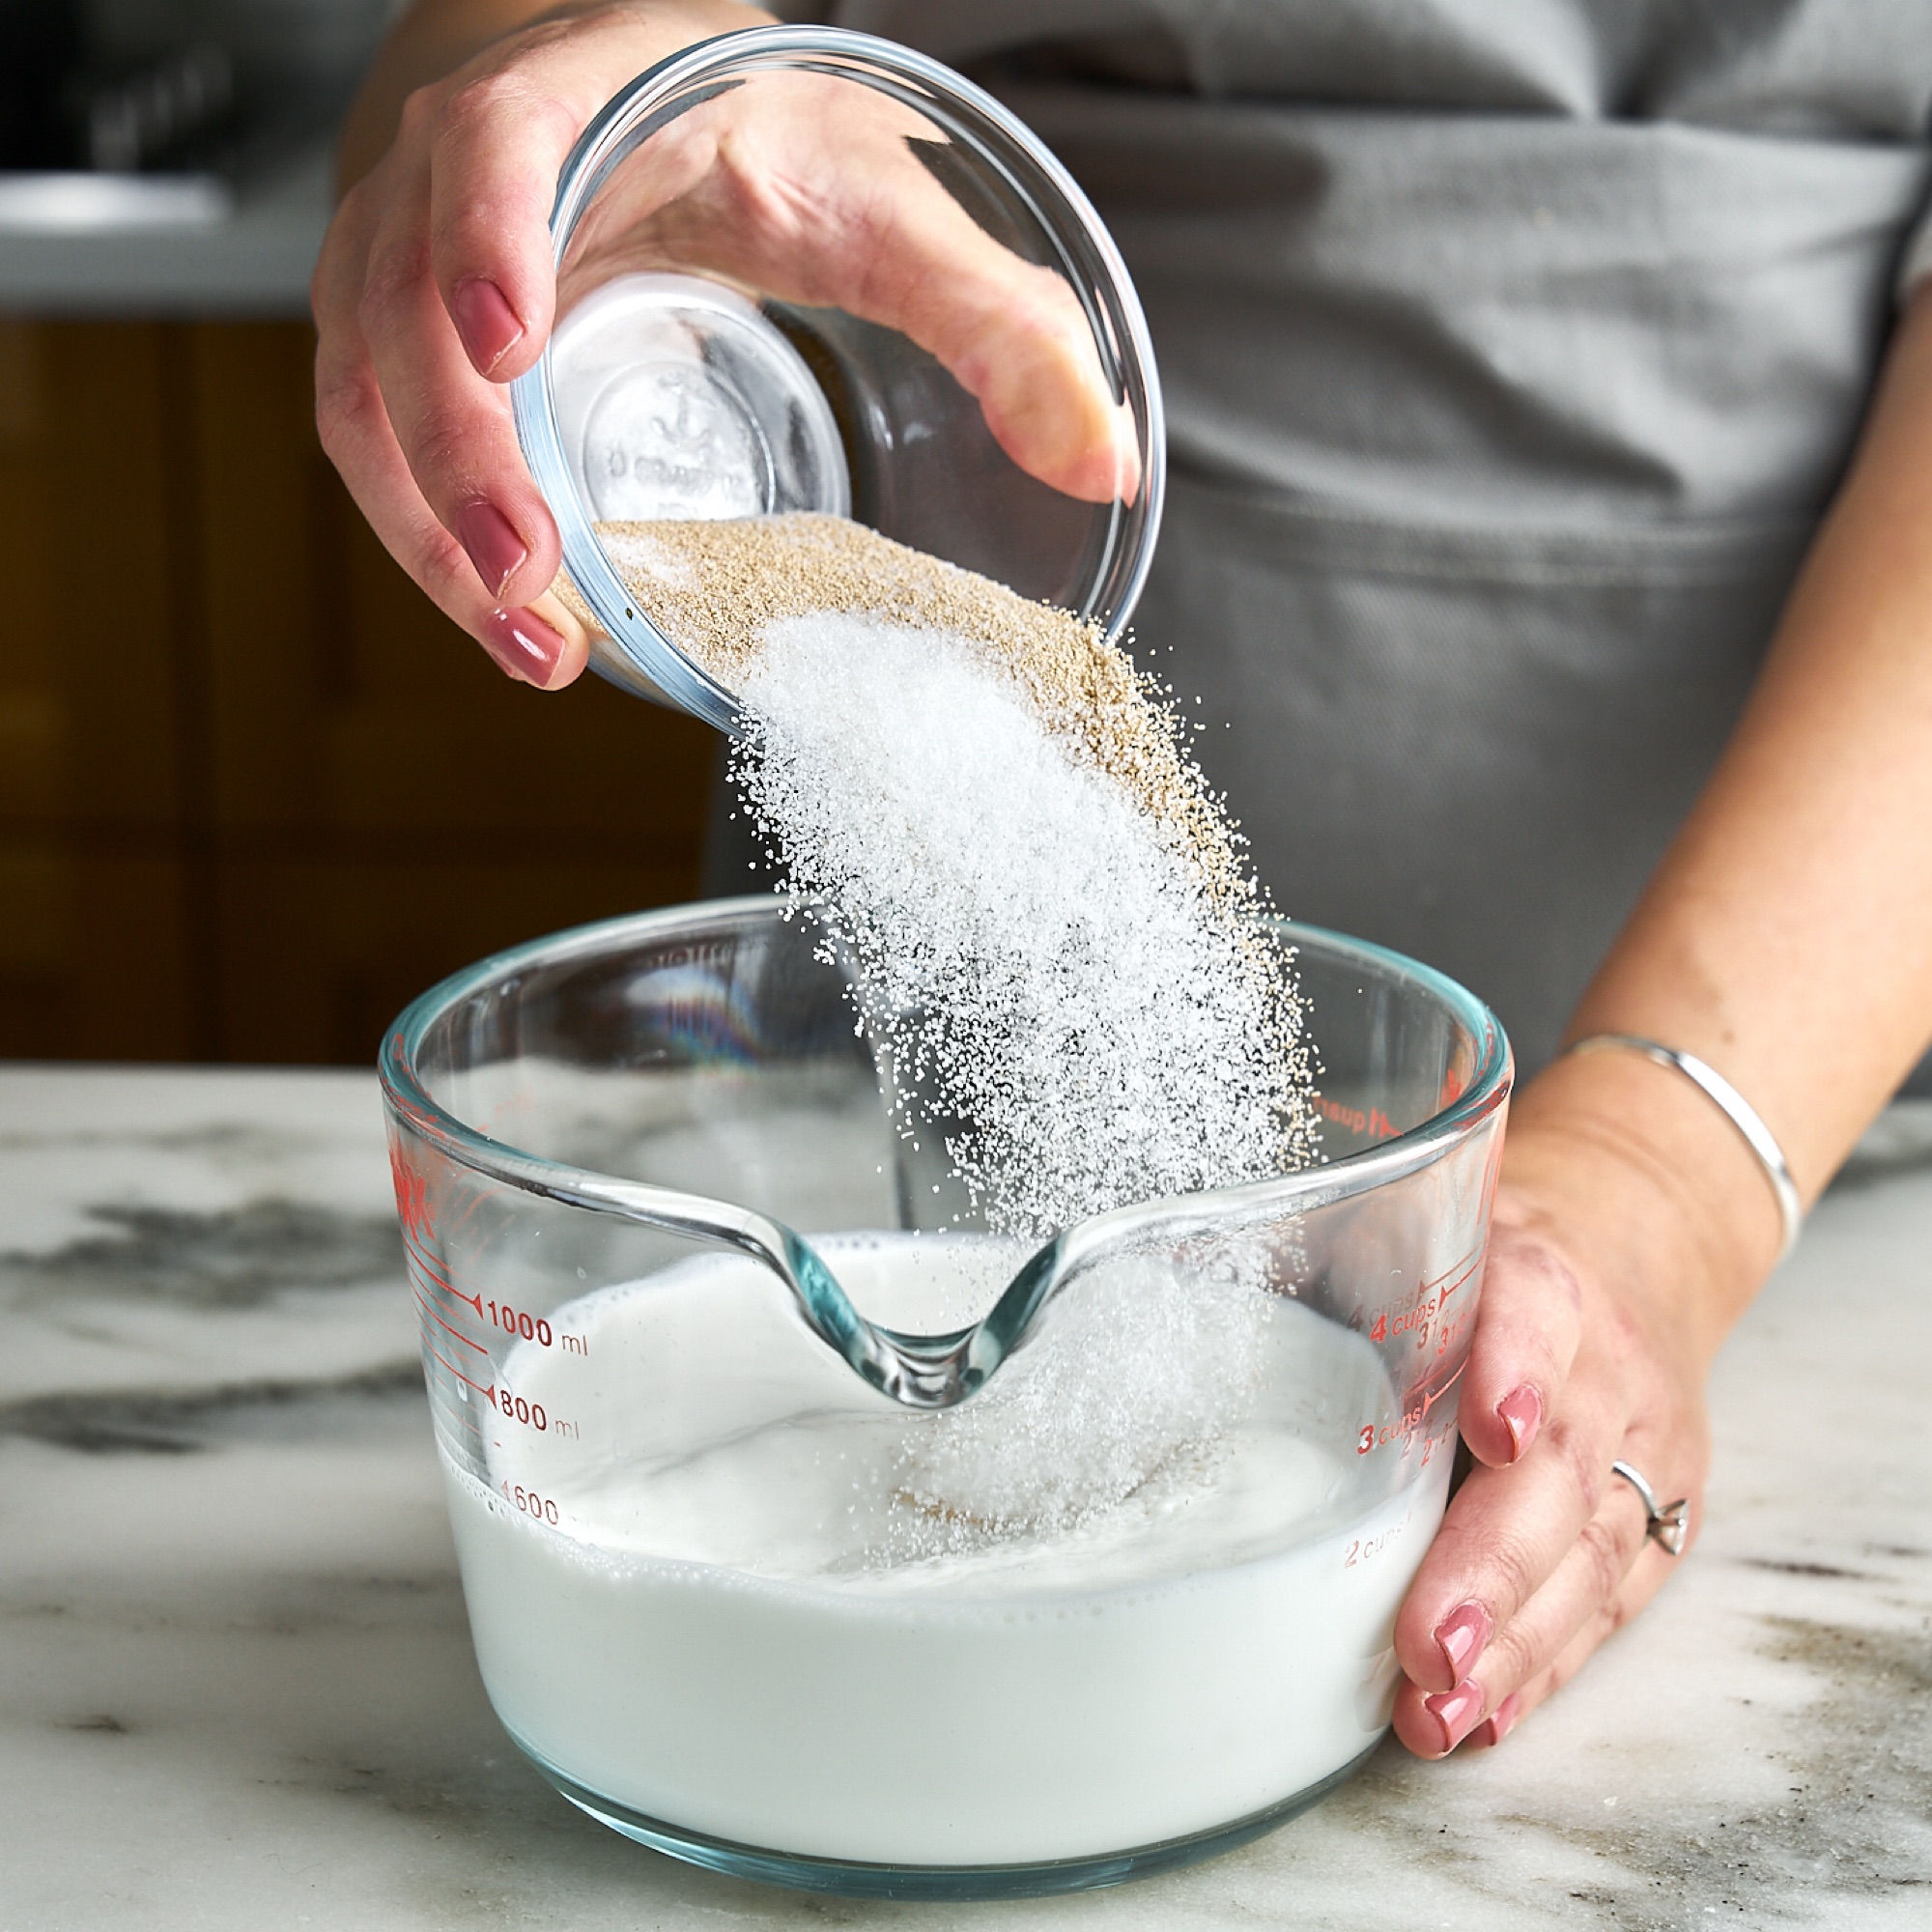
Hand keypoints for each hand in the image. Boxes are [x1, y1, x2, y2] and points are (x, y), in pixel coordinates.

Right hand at [313, 0, 1134, 691]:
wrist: (647, 101)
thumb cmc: (756, 134)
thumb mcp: (881, 200)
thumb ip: (994, 316)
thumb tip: (1105, 457)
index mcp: (577, 106)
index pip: (492, 149)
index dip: (482, 241)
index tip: (512, 345)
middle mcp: (457, 178)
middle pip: (396, 308)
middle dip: (458, 459)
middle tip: (537, 583)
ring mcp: (407, 260)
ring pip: (364, 396)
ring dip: (431, 534)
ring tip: (535, 646)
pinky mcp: (403, 340)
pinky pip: (374, 442)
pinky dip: (427, 538)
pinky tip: (514, 620)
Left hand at [1388, 1047, 1778, 1753]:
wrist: (1636, 1250)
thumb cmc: (1489, 1253)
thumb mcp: (1424, 1218)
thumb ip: (1335, 1244)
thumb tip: (1182, 1281)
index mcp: (1541, 1272)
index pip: (1537, 1309)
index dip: (1515, 1367)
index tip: (1489, 1431)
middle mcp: (1604, 1366)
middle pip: (1560, 1468)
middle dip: (1492, 1566)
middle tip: (1429, 1648)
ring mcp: (1640, 1449)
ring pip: (1591, 1554)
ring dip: (1513, 1646)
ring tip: (1437, 1712)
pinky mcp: (1659, 1516)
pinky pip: (1609, 1602)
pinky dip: (1545, 1665)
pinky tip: (1487, 1713)